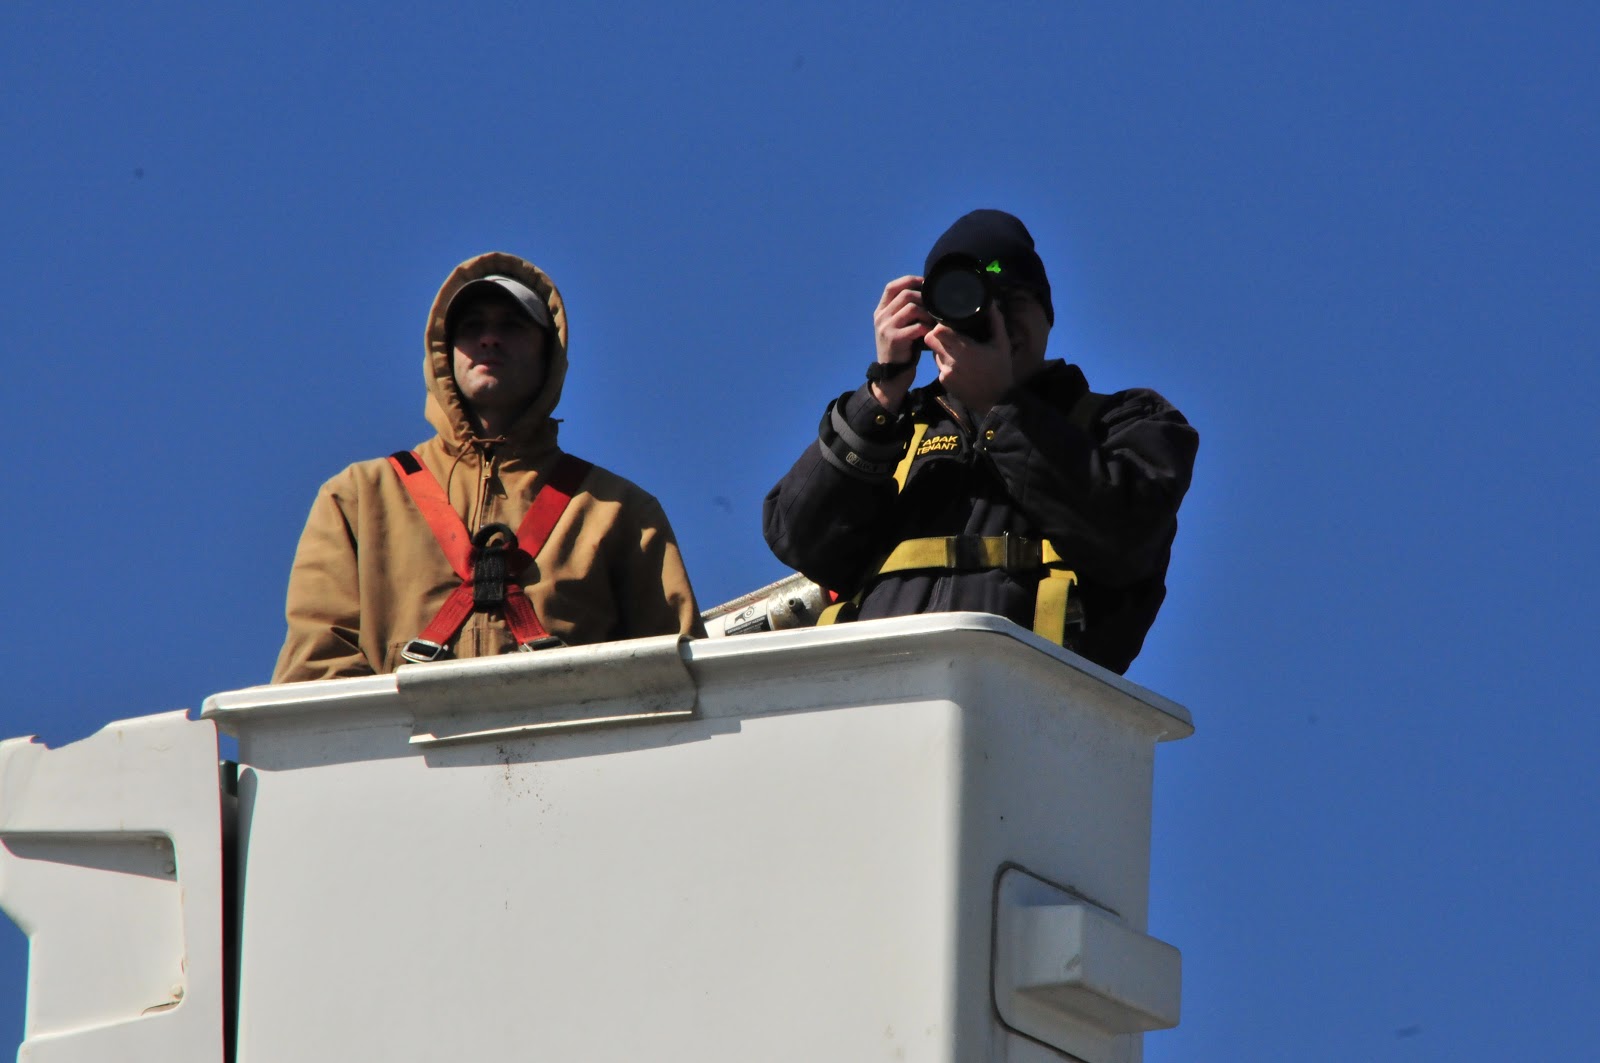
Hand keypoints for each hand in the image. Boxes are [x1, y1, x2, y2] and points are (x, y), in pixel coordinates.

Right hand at [870, 275, 932, 411]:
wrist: (891, 375)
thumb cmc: (901, 349)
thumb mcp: (898, 327)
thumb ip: (905, 312)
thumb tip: (928, 295)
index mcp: (881, 311)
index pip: (892, 286)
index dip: (910, 281)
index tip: (926, 285)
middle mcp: (880, 317)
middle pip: (905, 294)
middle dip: (924, 298)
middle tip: (935, 307)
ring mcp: (886, 328)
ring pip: (912, 308)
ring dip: (928, 313)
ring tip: (934, 321)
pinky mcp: (894, 339)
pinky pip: (916, 326)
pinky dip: (927, 328)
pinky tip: (931, 333)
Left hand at [925, 302, 1012, 416]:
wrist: (996, 401)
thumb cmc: (1001, 370)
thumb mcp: (1002, 344)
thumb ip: (996, 322)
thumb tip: (990, 303)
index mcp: (965, 350)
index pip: (938, 331)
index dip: (940, 324)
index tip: (948, 322)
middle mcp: (951, 361)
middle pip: (931, 339)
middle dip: (938, 334)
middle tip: (950, 332)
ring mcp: (945, 373)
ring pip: (933, 351)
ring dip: (941, 347)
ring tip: (957, 348)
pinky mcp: (943, 381)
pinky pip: (938, 364)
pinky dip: (945, 361)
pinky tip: (959, 363)